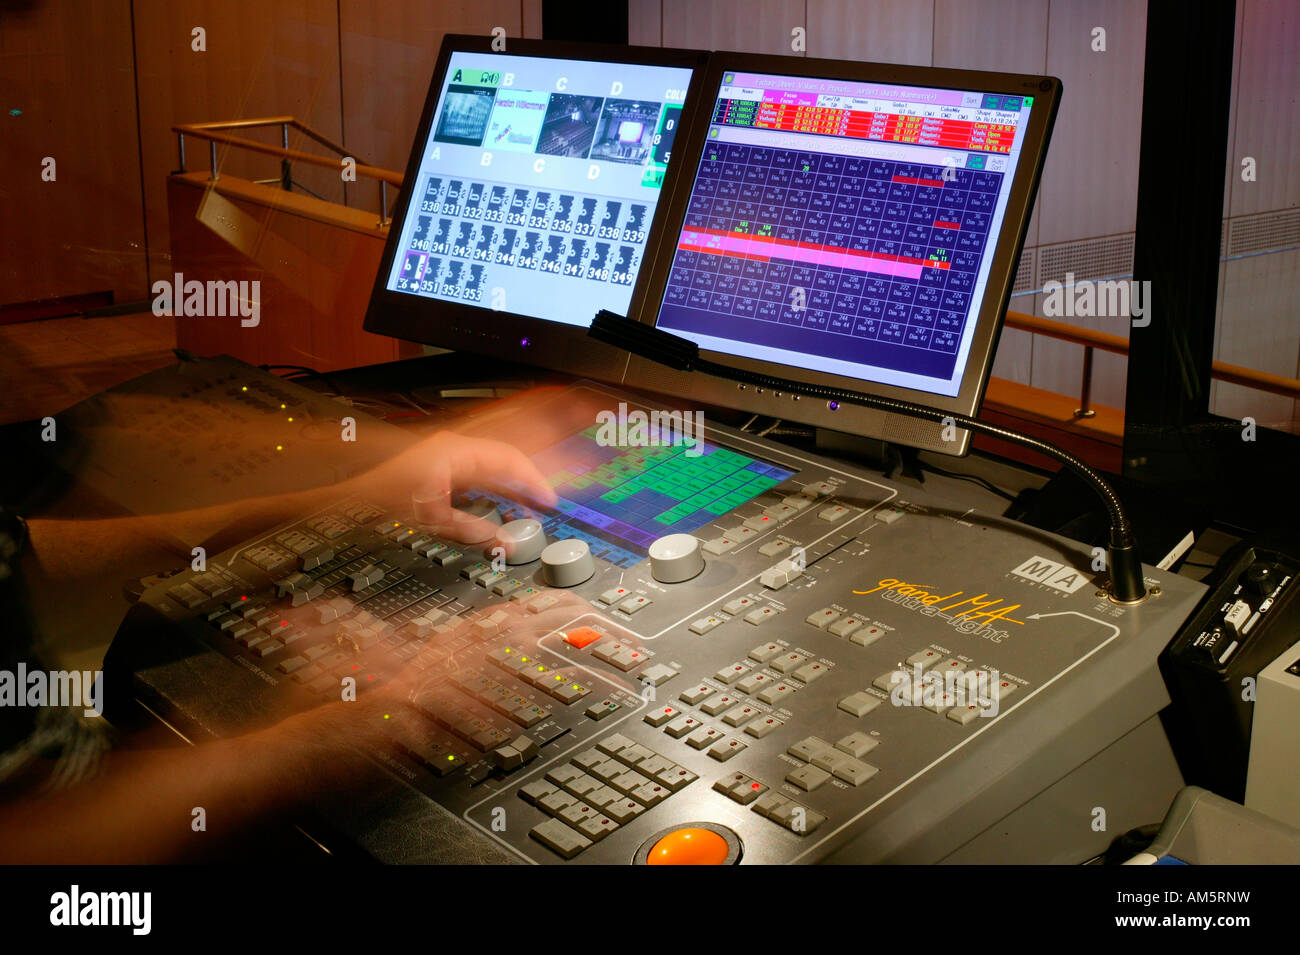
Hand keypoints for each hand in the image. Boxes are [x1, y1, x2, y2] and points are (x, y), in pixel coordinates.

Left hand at [341, 430, 557, 546]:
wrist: (359, 488)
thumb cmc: (387, 494)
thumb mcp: (433, 517)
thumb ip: (473, 530)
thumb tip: (504, 543)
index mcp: (459, 452)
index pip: (510, 460)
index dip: (533, 480)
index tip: (548, 499)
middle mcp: (458, 446)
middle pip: (508, 457)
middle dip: (531, 478)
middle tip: (548, 501)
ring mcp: (452, 452)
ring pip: (497, 463)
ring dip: (515, 482)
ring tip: (532, 504)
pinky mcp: (447, 462)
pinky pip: (484, 469)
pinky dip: (499, 484)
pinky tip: (507, 500)